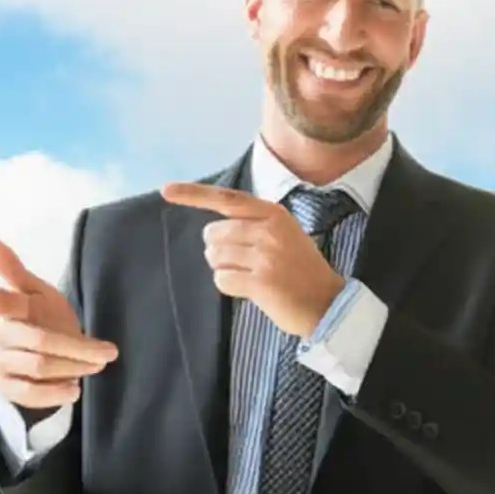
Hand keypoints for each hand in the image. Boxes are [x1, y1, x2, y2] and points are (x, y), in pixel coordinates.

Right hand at [0, 236, 118, 409]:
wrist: (44, 355)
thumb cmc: (42, 317)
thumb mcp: (35, 291)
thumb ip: (13, 268)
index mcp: (9, 308)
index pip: (1, 302)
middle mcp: (0, 335)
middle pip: (39, 341)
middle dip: (77, 348)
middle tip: (107, 353)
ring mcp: (1, 363)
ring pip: (40, 368)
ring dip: (74, 367)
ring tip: (97, 365)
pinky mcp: (7, 388)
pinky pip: (31, 395)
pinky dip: (56, 393)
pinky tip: (75, 389)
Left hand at [160, 182, 344, 337]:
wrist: (328, 303)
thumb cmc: (300, 269)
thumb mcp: (284, 234)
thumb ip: (252, 225)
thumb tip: (211, 230)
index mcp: (274, 214)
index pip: (226, 198)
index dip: (194, 194)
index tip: (166, 190)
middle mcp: (269, 230)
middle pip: (214, 233)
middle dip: (219, 250)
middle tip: (244, 262)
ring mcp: (266, 256)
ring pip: (215, 257)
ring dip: (224, 269)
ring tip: (249, 275)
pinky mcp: (261, 282)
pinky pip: (222, 280)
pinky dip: (229, 286)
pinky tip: (250, 289)